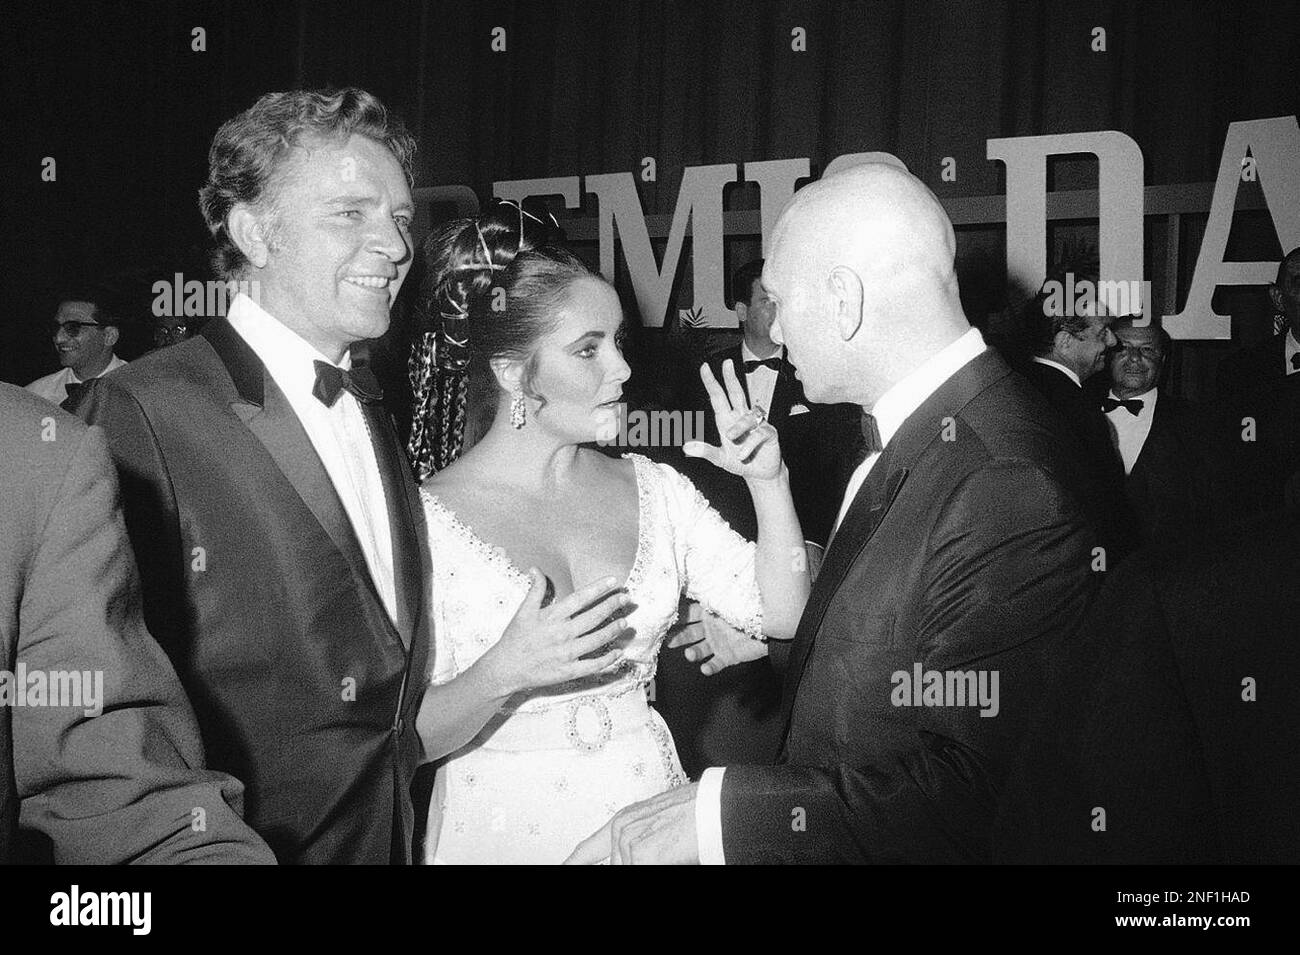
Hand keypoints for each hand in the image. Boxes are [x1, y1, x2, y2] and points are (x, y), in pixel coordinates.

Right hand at [478, 570, 628, 695]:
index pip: (580, 598)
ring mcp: (567, 654)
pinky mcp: (569, 671)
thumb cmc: (515, 639)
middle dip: (612, 606)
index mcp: (552, 617)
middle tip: (626, 599)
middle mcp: (562, 634)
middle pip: (594, 617)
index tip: (613, 581)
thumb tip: (536, 569)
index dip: (598, 588)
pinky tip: (618, 652)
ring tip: (624, 622)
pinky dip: (608, 659)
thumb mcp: (523, 611)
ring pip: (598, 639)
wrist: (506, 669)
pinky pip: (594, 665)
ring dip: (614, 630)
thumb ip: (535, 589)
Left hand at [564, 783, 699, 863]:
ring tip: (673, 851)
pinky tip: (672, 855)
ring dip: (652, 863)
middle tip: (662, 851)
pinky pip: (640, 870)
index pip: (587, 850)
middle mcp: (620, 830)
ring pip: (629, 868)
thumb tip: (623, 859)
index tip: (563, 866)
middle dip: (635, 864)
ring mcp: (628, 843)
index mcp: (623, 820)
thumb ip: (636, 842)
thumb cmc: (696, 813)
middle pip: (616, 866)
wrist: (716, 805)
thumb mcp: (658, 826)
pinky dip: (661, 867)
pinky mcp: (641, 856)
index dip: (573, 862)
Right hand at [667, 600, 766, 674]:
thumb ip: (713, 593)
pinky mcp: (727, 656)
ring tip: (690, 655)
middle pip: (688, 633)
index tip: (665, 619)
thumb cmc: (750, 606)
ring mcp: (718, 643)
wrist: (771, 623)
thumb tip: (699, 575)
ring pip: (699, 650)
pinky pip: (715, 664)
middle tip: (669, 641)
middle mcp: (710, 628)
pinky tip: (705, 668)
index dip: (676, 617)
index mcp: (709, 611)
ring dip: (693, 653)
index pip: (687, 614)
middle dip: (678, 637)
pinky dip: (709, 667)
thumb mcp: (729, 597)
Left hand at [683, 360, 782, 481]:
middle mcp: (741, 418)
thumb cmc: (740, 462)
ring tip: (731, 439)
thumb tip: (686, 447)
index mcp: (727, 420)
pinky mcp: (769, 433)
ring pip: (746, 417)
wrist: (760, 474)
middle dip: (731, 378)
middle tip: (727, 363)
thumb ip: (705, 452)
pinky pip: (758, 433)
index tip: (705, 368)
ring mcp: (756, 424)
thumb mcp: (720, 459)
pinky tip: (743, 454)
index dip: (712, 382)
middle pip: (737, 393)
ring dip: (738, 428)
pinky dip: (749, 445)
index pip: (718, 397)